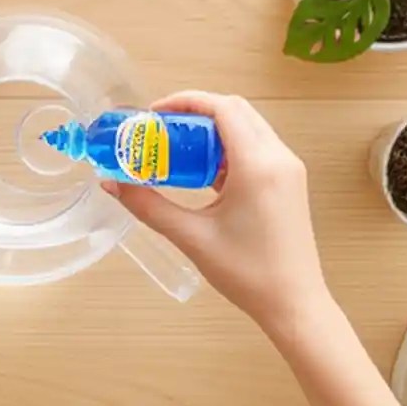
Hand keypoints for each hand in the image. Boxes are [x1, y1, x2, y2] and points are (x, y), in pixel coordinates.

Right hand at [103, 91, 329, 327]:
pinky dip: (228, 150)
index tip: (154, 114)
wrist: (294, 304)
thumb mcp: (192, 237)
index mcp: (258, 165)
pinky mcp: (290, 183)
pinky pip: (257, 149)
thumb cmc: (247, 273)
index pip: (223, 108)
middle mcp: (279, 158)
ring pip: (248, 129)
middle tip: (161, 131)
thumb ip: (149, 206)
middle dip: (196, 114)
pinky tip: (203, 173)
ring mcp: (289, 170)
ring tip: (177, 151)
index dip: (185, 102)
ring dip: (213, 132)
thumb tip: (112, 184)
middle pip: (236, 112)